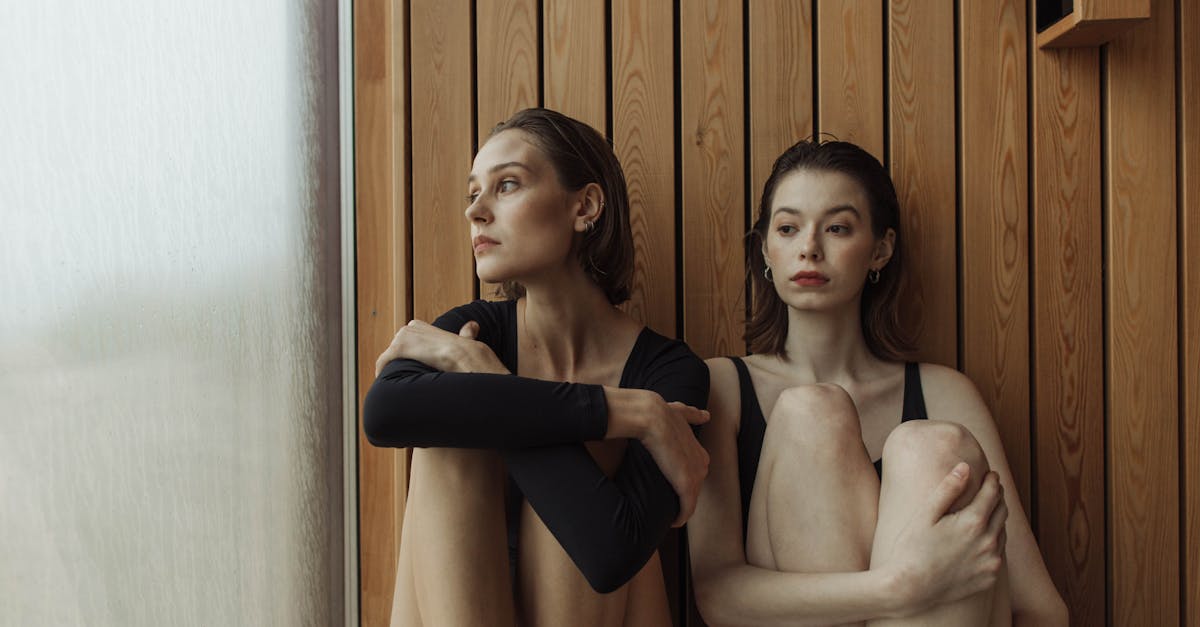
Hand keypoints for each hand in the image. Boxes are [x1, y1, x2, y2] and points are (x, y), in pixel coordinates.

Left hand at [374, 319, 504, 375]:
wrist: (463, 356)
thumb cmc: (468, 352)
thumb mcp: (467, 339)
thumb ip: (466, 333)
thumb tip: (473, 325)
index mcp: (425, 326)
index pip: (410, 335)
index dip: (411, 349)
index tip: (414, 362)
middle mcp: (412, 328)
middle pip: (397, 344)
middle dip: (399, 358)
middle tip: (405, 375)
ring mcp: (405, 337)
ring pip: (391, 353)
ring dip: (391, 365)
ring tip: (397, 380)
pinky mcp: (399, 348)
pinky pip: (384, 359)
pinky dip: (382, 369)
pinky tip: (384, 379)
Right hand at [607, 390, 709, 526]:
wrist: (652, 417)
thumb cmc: (662, 414)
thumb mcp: (682, 413)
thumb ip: (694, 415)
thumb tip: (706, 416)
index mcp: (700, 452)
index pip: (695, 474)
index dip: (682, 482)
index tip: (670, 488)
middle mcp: (702, 465)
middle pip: (694, 489)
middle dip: (683, 498)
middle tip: (668, 504)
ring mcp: (696, 476)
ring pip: (691, 501)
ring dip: (682, 510)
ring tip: (670, 516)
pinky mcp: (686, 486)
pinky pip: (686, 509)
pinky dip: (680, 517)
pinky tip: (674, 523)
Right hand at [881, 464, 1007, 612]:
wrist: (910, 589)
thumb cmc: (912, 548)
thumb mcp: (926, 514)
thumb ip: (948, 488)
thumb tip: (965, 467)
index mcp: (973, 522)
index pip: (992, 493)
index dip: (992, 481)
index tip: (990, 474)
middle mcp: (988, 542)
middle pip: (1002, 511)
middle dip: (998, 496)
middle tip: (992, 489)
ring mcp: (990, 561)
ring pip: (1003, 532)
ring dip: (998, 519)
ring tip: (988, 511)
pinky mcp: (988, 577)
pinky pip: (998, 554)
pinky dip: (994, 542)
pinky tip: (983, 539)